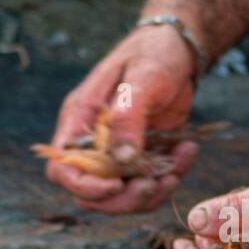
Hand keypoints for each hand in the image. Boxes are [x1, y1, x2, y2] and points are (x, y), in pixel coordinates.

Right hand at [46, 24, 198, 213]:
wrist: (179, 49)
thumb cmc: (153, 53)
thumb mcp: (143, 76)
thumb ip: (128, 116)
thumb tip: (123, 159)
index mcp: (79, 121)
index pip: (62, 169)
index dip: (83, 186)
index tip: (115, 185)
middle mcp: (92, 144)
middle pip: (89, 194)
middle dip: (120, 200)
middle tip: (152, 184)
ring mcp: (116, 154)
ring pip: (118, 197)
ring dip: (147, 196)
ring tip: (174, 173)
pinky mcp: (141, 158)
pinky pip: (147, 184)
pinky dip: (168, 178)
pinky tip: (186, 153)